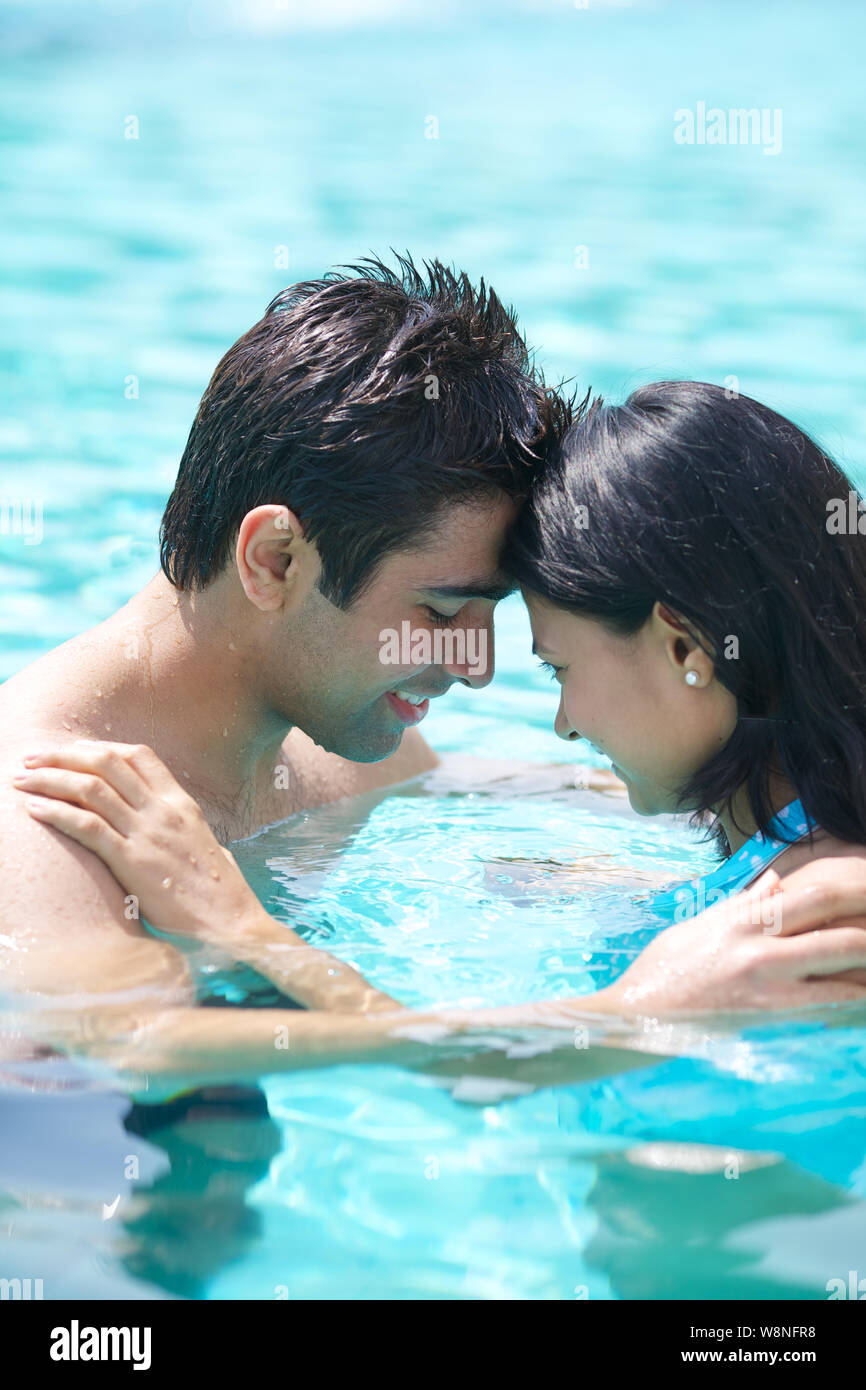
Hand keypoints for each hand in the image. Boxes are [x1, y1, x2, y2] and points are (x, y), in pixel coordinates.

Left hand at [14, 740, 261, 942]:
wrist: (232, 922)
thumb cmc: (221, 894)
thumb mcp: (206, 847)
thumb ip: (184, 832)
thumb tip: (174, 833)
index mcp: (182, 804)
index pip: (139, 756)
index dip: (100, 748)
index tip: (73, 752)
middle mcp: (163, 810)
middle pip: (107, 762)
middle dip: (64, 755)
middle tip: (33, 757)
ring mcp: (148, 834)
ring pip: (91, 788)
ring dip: (50, 779)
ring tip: (23, 779)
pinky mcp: (132, 862)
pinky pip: (87, 826)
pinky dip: (56, 813)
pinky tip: (35, 810)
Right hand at [608, 863, 865, 1014]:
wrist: (638, 1017)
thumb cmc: (663, 970)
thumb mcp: (700, 925)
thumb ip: (744, 904)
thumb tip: (777, 881)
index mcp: (742, 919)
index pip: (812, 897)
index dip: (850, 896)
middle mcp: (759, 950)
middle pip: (837, 937)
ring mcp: (768, 989)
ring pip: (840, 978)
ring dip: (863, 974)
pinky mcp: (768, 1023)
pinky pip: (824, 1013)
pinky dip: (848, 1006)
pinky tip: (858, 1001)